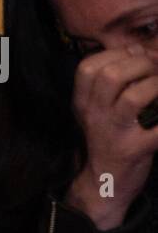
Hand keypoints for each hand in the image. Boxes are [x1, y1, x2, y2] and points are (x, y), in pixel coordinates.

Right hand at [64, 44, 157, 229]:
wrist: (104, 183)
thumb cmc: (107, 140)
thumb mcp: (96, 110)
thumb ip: (111, 81)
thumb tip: (138, 49)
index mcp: (82, 103)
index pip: (88, 67)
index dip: (117, 54)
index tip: (135, 57)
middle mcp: (93, 115)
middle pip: (111, 75)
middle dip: (141, 64)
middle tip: (154, 71)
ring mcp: (113, 132)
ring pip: (135, 96)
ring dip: (157, 86)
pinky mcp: (134, 149)